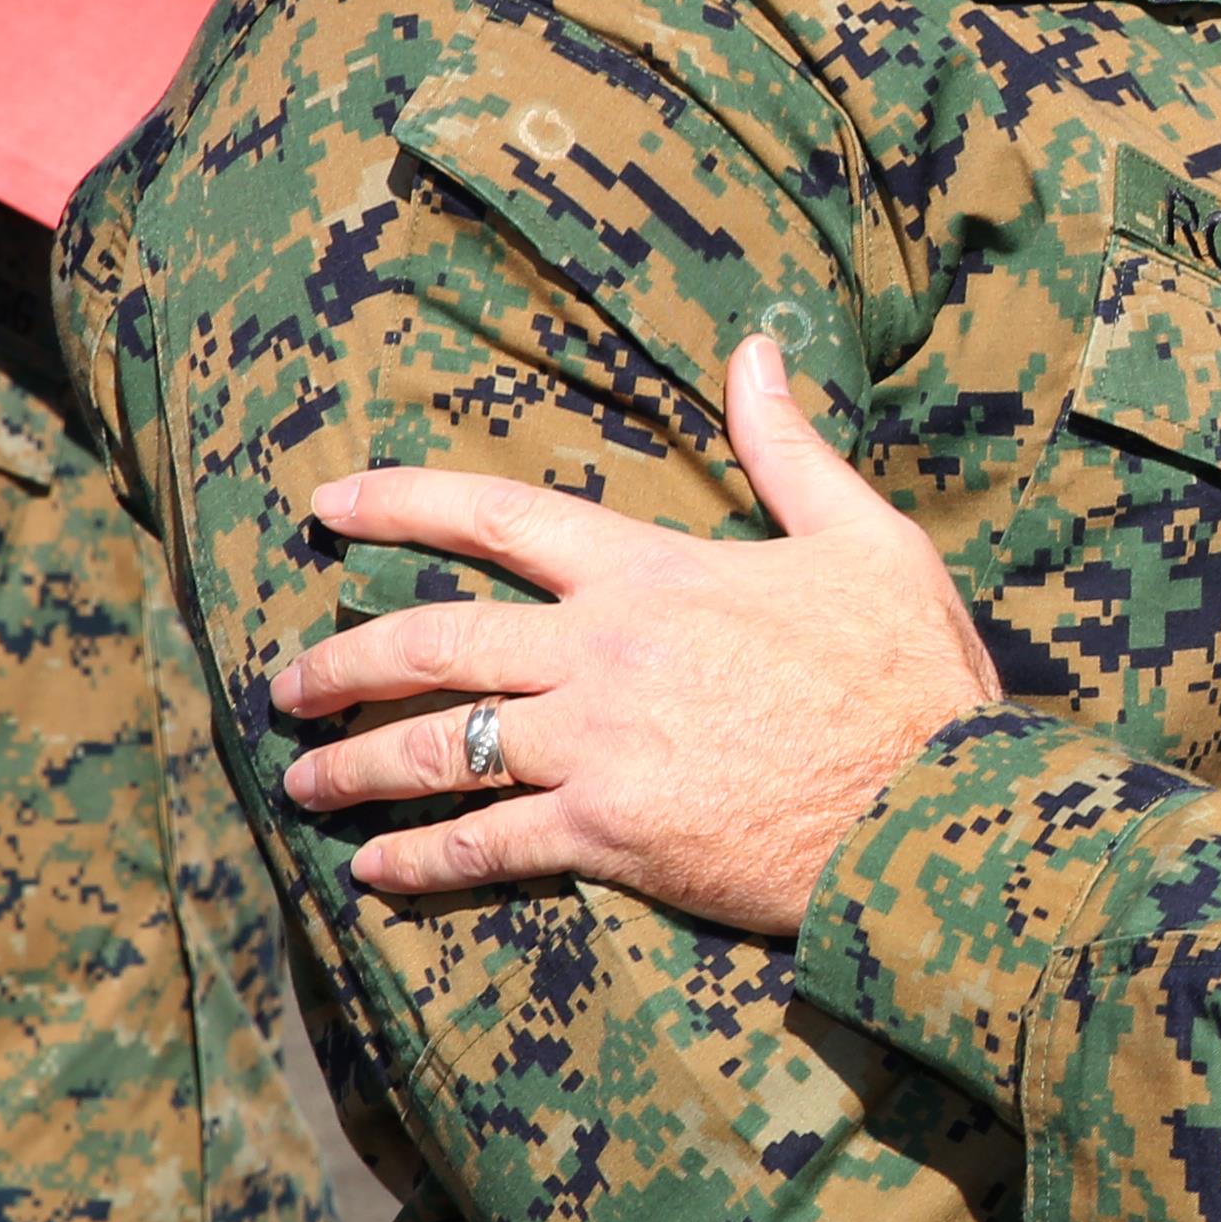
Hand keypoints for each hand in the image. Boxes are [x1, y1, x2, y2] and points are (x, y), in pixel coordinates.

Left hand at [268, 337, 998, 933]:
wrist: (934, 807)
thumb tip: (755, 353)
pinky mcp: (609, 836)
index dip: (401, 502)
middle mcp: (603, 654)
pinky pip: (484, 845)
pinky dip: (418, 858)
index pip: (499, 516)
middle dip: (340, 661)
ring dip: (353, 765)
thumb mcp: (864, 538)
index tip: (326, 506)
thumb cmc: (910, 675)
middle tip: (285, 682)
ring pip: (436, 747)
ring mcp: (597, 748)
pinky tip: (375, 868)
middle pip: (433, 642)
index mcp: (653, 573)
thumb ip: (789, 448)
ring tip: (302, 779)